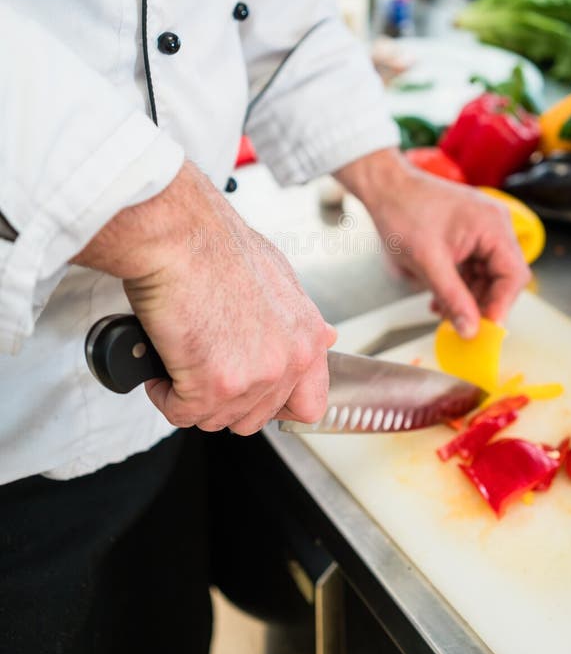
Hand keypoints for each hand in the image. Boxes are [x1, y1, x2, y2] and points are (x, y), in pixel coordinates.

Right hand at [74, 161, 335, 434]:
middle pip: (255, 419)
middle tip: (201, 367)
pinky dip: (164, 393)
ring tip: (179, 356)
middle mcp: (289, 359)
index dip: (275, 406)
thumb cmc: (214, 244)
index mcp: (306, 335)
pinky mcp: (215, 385)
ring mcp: (255, 376)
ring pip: (216, 419)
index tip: (251, 395)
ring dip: (190, 395)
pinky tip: (163, 362)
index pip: (310, 405)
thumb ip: (299, 319)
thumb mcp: (277, 275)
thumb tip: (324, 336)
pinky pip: (182, 413)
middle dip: (223, 399)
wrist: (178, 235)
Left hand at [335, 149, 530, 337]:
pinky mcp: (468, 233)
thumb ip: (453, 298)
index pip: (514, 276)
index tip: (484, 330)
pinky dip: (459, 283)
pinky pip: (473, 265)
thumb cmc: (403, 213)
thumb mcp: (428, 263)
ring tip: (441, 311)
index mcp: (494, 226)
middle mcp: (495, 225)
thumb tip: (471, 330)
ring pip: (486, 275)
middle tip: (460, 326)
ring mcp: (482, 228)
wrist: (384, 188)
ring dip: (467, 296)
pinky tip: (439, 298)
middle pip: (502, 277)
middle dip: (480, 303)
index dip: (501, 306)